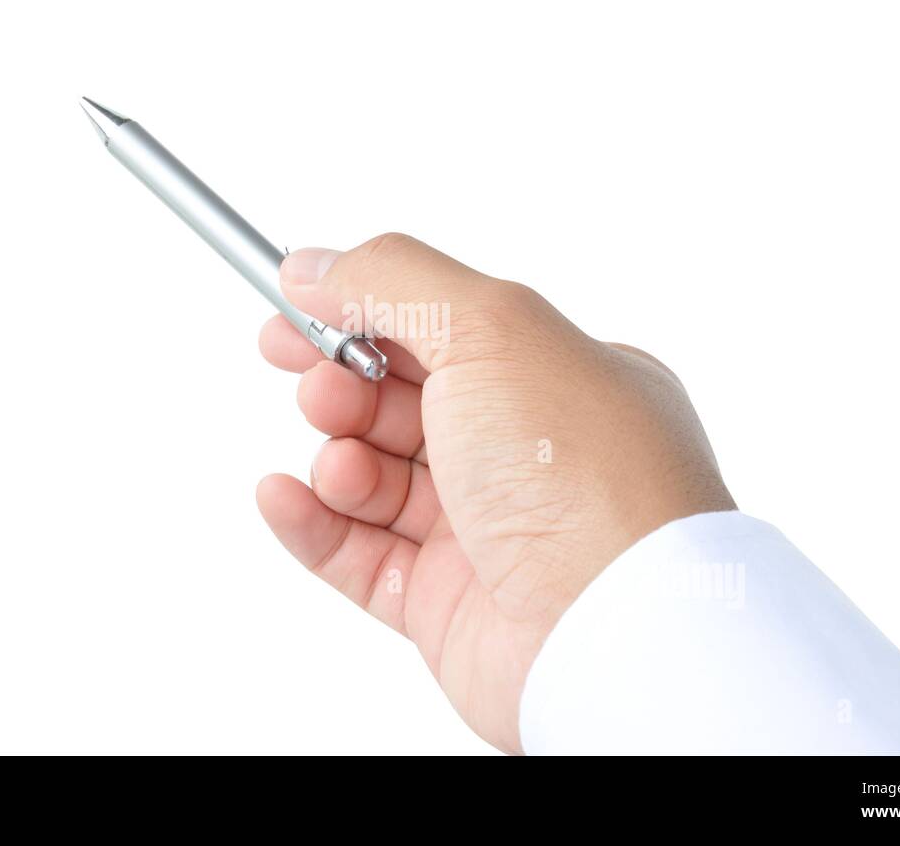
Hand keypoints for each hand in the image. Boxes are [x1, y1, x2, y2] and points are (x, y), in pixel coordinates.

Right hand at [256, 234, 734, 752]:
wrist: (617, 635)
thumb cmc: (586, 478)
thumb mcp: (491, 328)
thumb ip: (394, 281)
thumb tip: (315, 265)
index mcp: (556, 379)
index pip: (442, 328)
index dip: (362, 312)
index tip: (294, 304)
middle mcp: (527, 454)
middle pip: (404, 402)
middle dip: (346, 384)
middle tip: (317, 383)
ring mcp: (488, 530)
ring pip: (377, 478)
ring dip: (338, 455)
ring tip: (336, 456)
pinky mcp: (449, 602)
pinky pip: (360, 554)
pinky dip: (314, 523)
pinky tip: (283, 497)